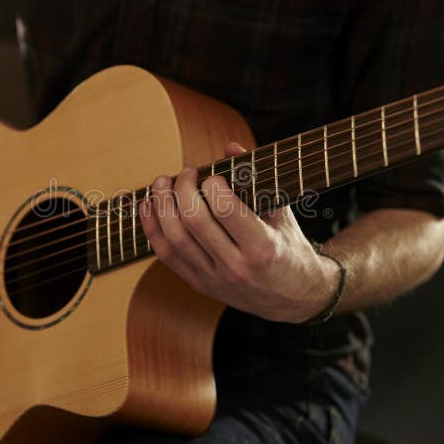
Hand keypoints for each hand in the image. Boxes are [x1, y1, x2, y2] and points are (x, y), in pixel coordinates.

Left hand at [139, 142, 340, 322]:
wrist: (293, 297)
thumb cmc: (288, 247)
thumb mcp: (281, 212)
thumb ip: (256, 178)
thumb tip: (230, 146)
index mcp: (262, 248)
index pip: (226, 209)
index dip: (212, 184)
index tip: (212, 174)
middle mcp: (237, 267)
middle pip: (195, 222)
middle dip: (183, 189)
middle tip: (186, 172)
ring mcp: (215, 279)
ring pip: (175, 240)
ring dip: (162, 206)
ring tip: (162, 183)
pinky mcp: (200, 285)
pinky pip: (167, 256)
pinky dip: (153, 229)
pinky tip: (150, 206)